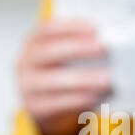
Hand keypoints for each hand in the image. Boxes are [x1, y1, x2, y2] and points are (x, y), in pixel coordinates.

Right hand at [16, 19, 109, 134]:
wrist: (44, 108)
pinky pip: (55, 103)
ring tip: (106, 79)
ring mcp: (26, 86)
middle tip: (103, 48)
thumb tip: (110, 39)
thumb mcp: (64, 57)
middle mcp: (25, 62)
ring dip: (82, 78)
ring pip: (52, 80)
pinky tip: (94, 97)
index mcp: (32, 43)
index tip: (95, 26)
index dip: (70, 26)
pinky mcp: (34, 108)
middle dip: (78, 48)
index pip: (48, 29)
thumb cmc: (60, 75)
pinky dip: (76, 100)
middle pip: (49, 51)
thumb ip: (80, 45)